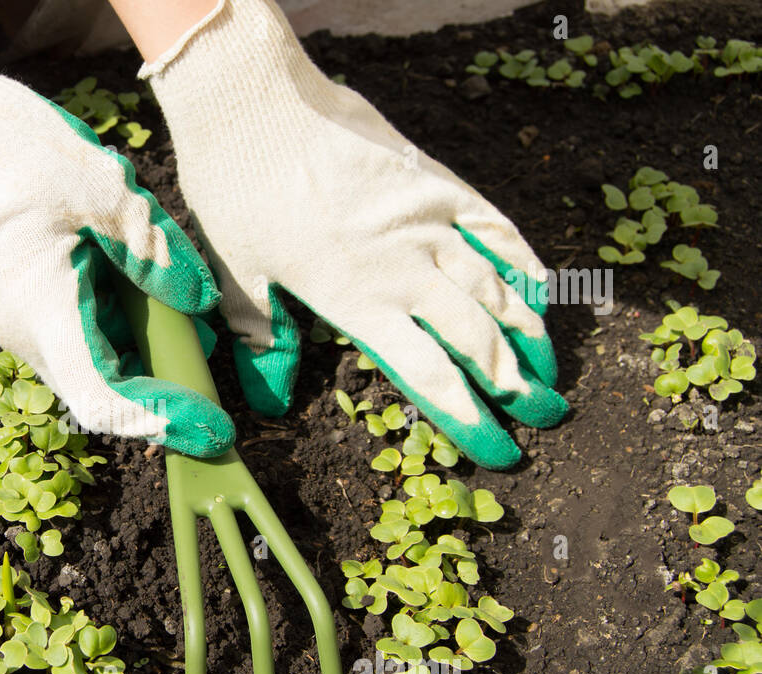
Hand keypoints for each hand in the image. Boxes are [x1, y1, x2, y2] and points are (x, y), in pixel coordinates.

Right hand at [0, 37, 234, 456]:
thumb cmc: (14, 152)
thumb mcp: (103, 192)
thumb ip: (154, 253)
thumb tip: (198, 303)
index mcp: (45, 312)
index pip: (104, 401)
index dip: (160, 423)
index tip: (212, 430)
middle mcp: (24, 332)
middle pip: (101, 388)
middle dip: (159, 392)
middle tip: (210, 381)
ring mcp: (15, 319)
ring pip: (88, 360)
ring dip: (138, 357)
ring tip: (184, 330)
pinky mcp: (15, 300)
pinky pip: (71, 333)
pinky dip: (114, 330)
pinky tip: (142, 297)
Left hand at [142, 0, 566, 468]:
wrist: (254, 106)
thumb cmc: (238, 194)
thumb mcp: (239, 276)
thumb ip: (262, 339)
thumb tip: (270, 398)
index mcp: (354, 299)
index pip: (427, 374)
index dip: (466, 418)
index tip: (497, 450)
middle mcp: (403, 266)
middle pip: (476, 338)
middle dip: (513, 384)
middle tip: (543, 416)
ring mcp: (426, 220)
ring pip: (495, 287)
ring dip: (528, 333)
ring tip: (551, 369)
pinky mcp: (435, 181)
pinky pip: (493, 226)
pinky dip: (522, 261)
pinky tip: (543, 289)